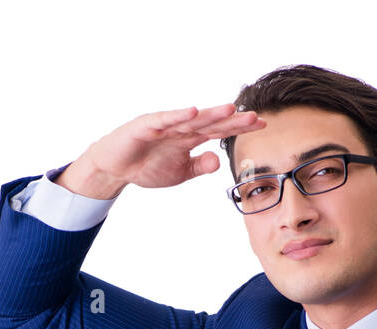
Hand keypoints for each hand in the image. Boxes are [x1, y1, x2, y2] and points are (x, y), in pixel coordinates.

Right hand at [57, 103, 266, 198]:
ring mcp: (164, 125)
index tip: (262, 125)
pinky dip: (178, 116)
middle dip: (233, 120)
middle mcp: (180, 128)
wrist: (115, 168)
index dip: (239, 128)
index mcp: (190, 138)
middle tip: (255, 116)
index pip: (219, 131)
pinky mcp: (146, 125)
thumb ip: (199, 166)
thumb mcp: (180, 172)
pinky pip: (164, 120)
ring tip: (230, 108)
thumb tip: (218, 162)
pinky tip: (194, 111)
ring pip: (192, 119)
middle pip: (211, 122)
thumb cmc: (146, 166)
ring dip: (211, 114)